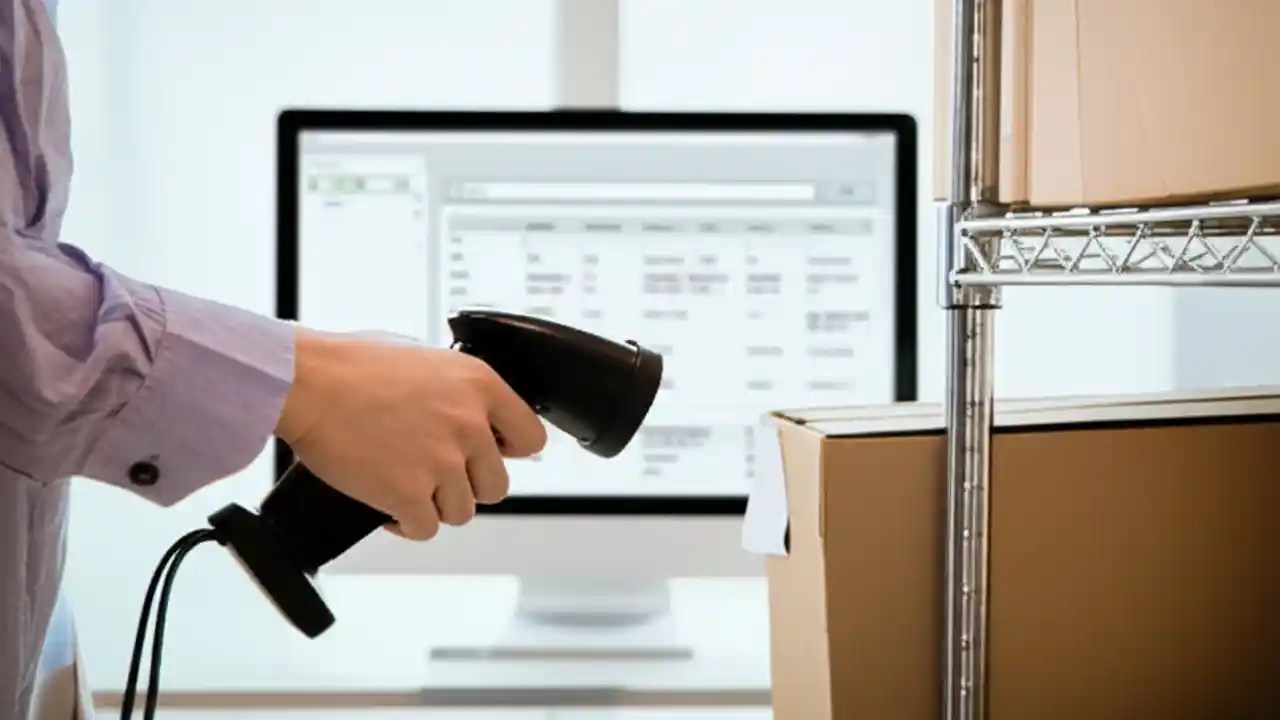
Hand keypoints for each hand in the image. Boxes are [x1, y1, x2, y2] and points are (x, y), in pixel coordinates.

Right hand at [273, 327, 546, 539]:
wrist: (306, 383)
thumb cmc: (351, 365)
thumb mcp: (425, 359)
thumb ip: (457, 391)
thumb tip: (472, 414)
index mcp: (479, 385)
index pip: (531, 437)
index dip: (507, 452)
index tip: (487, 455)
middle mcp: (469, 424)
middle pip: (496, 485)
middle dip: (465, 484)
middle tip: (432, 474)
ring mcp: (442, 462)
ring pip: (461, 512)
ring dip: (433, 505)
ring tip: (403, 485)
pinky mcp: (410, 494)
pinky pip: (425, 529)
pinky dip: (405, 524)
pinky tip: (387, 506)